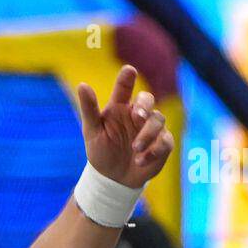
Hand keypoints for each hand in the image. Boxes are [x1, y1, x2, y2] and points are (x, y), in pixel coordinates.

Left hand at [76, 65, 173, 188]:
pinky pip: (165, 141)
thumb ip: (89, 109)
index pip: (124, 88)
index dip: (127, 78)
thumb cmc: (101, 150)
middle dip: (144, 105)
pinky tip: (140, 160)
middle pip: (147, 100)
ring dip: (147, 134)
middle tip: (137, 116)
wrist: (112, 177)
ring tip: (134, 149)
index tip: (129, 70)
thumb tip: (82, 85)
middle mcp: (137, 114)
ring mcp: (151, 128)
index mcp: (119, 107)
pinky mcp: (162, 143)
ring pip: (158, 120)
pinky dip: (154, 151)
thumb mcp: (91, 131)